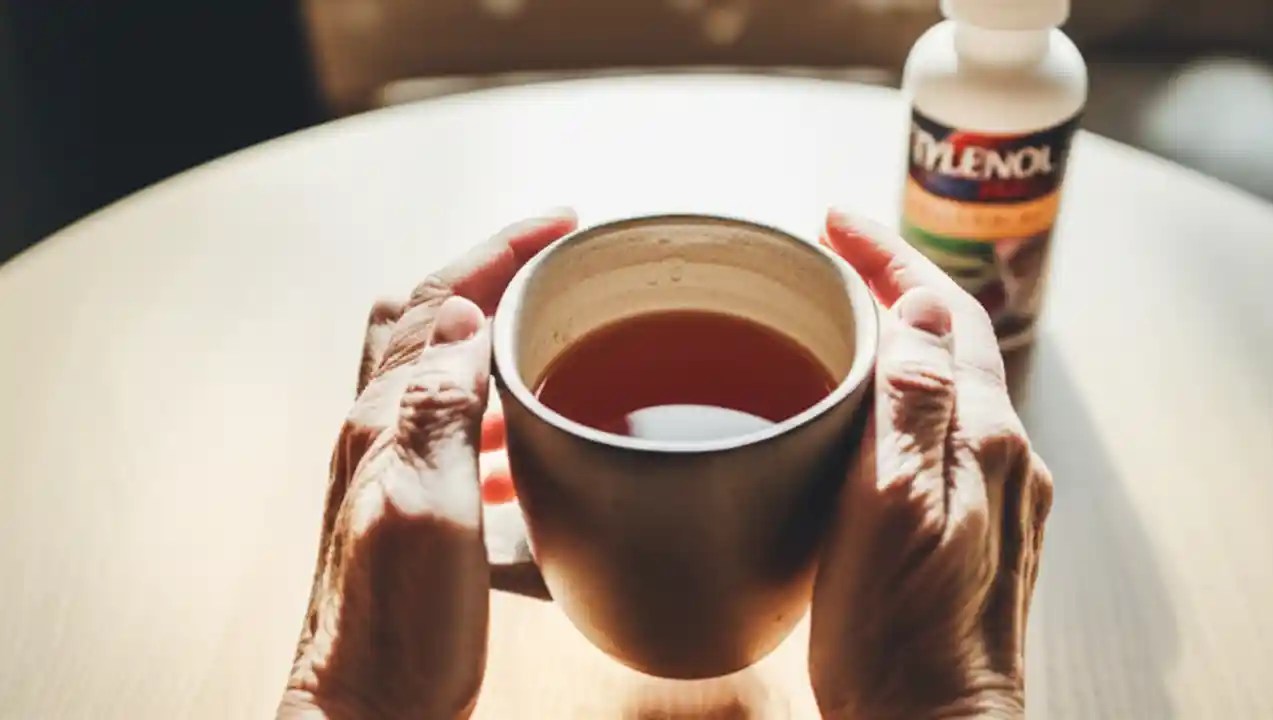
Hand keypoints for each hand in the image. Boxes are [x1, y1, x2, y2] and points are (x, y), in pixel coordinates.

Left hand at [277, 210, 576, 719]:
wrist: (367, 711)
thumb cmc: (397, 630)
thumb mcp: (426, 510)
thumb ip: (436, 407)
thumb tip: (460, 313)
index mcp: (385, 420)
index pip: (438, 301)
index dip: (499, 250)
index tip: (560, 225)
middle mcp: (380, 432)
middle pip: (424, 317)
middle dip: (489, 273)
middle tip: (551, 264)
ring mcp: (391, 467)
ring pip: (439, 369)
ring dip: (493, 336)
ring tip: (552, 335)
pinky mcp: (410, 506)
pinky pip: (452, 428)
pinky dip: (493, 408)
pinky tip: (526, 441)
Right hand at [810, 210, 1053, 719]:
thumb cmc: (898, 635)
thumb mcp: (892, 507)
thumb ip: (915, 400)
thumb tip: (923, 303)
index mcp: (982, 438)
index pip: (944, 311)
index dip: (890, 255)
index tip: (835, 222)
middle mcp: (1001, 456)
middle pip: (951, 340)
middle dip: (893, 286)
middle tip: (829, 262)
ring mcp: (992, 493)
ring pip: (945, 385)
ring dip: (897, 340)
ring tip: (835, 323)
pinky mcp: (972, 527)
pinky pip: (939, 432)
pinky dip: (899, 396)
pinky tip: (859, 417)